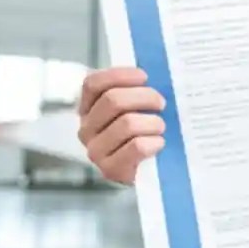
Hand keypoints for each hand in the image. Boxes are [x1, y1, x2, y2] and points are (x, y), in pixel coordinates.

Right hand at [76, 66, 166, 184]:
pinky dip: (153, 142)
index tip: (144, 77)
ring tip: (161, 127)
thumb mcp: (138, 108)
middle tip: (162, 103)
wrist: (149, 174)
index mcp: (89, 109)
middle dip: (145, 97)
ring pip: (127, 123)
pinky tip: (158, 144)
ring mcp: (95, 150)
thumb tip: (159, 73)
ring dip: (153, 122)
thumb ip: (139, 91)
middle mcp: (87, 128)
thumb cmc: (145, 134)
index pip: (93, 83)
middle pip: (113, 100)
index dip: (120, 75)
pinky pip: (136, 146)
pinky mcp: (110, 169)